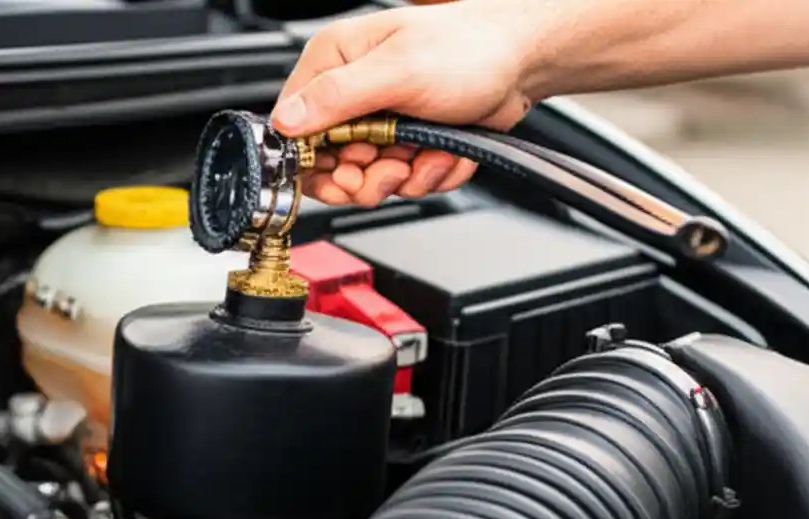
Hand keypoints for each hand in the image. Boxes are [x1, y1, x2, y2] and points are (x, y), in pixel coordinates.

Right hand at [273, 4, 539, 205]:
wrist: (523, 62)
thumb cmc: (468, 48)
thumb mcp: (396, 71)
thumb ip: (337, 97)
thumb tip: (285, 120)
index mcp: (334, 62)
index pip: (295, 125)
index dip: (315, 160)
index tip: (344, 172)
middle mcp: (351, 92)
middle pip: (329, 163)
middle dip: (365, 176)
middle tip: (392, 168)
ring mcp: (379, 120)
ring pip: (368, 178)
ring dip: (403, 177)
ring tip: (426, 155)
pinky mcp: (406, 142)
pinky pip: (402, 180)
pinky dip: (428, 174)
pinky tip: (444, 152)